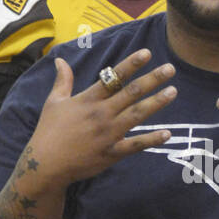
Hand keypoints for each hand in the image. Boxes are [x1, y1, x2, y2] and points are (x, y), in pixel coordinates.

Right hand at [28, 49, 175, 186]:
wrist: (45, 165)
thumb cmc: (49, 131)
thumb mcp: (53, 102)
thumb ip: (63, 80)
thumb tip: (60, 60)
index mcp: (88, 99)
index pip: (113, 77)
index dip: (131, 64)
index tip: (147, 53)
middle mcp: (101, 114)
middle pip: (131, 93)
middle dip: (152, 79)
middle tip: (170, 68)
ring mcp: (108, 134)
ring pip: (137, 115)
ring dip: (156, 103)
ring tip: (173, 91)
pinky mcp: (112, 153)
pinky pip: (135, 145)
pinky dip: (151, 140)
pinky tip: (167, 133)